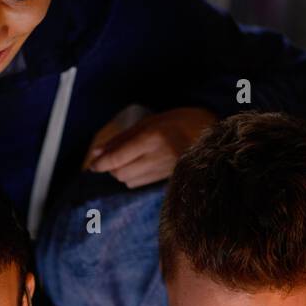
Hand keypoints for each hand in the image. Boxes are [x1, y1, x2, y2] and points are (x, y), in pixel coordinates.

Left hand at [86, 107, 216, 187]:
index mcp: (152, 137)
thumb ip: (122, 138)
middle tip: (113, 156)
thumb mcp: (150, 122)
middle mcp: (156, 156)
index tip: (92, 164)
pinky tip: (140, 165)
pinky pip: (139, 183)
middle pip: (119, 172)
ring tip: (129, 158)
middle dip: (111, 167)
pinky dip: (132, 176)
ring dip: (121, 172)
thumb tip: (97, 153)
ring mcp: (163, 170)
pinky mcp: (166, 180)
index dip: (101, 163)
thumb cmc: (180, 122)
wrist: (213, 136)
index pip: (117, 157)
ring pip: (128, 180)